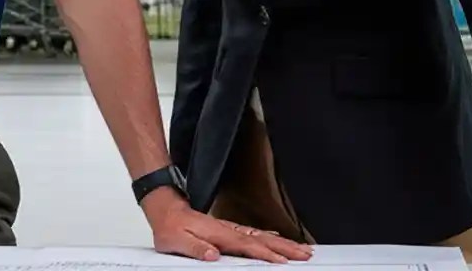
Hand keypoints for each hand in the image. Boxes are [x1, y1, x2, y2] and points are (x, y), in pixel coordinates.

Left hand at [140, 188, 312, 262]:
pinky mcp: (229, 230)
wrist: (167, 210)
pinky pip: (255, 234)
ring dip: (282, 242)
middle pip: (262, 239)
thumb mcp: (176, 241)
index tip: (282, 261)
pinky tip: (276, 239)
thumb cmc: (171, 227)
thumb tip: (212, 255)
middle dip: (285, 247)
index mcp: (219, 234)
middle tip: (305, 253)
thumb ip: (195, 248)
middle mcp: (228, 230)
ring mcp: (231, 229)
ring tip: (300, 248)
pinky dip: (269, 237)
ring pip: (262, 236)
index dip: (266, 254)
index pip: (248, 246)